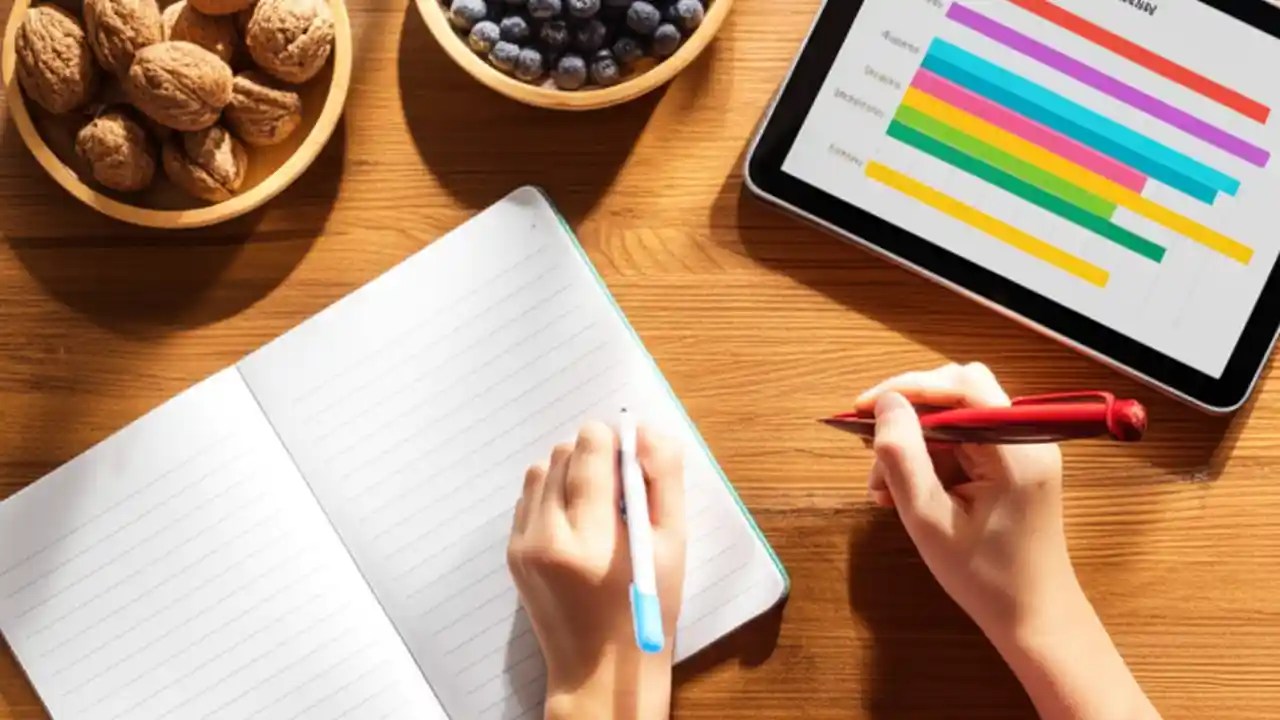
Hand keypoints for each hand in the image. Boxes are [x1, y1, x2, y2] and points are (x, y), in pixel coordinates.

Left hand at [507, 421, 686, 719]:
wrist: (596, 669)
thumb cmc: (645, 608)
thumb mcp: (673, 543)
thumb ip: (663, 478)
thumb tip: (642, 428)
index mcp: (593, 539)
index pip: (590, 449)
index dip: (614, 442)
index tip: (631, 460)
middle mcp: (547, 537)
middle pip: (563, 453)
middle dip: (592, 458)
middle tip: (619, 490)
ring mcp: (522, 545)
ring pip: (541, 470)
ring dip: (569, 474)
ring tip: (597, 509)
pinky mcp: (511, 552)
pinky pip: (529, 497)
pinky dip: (552, 497)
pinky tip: (577, 526)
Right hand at [855, 363, 1161, 718]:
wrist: (1033, 618)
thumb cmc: (984, 577)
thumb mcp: (928, 519)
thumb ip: (903, 457)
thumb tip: (885, 405)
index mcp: (1016, 449)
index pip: (960, 386)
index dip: (907, 387)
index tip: (861, 408)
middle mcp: (1027, 439)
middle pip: (958, 395)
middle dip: (909, 417)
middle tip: (869, 448)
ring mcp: (1024, 451)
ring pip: (956, 420)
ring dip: (915, 445)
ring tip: (882, 488)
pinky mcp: (1015, 466)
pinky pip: (965, 443)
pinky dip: (931, 460)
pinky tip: (905, 491)